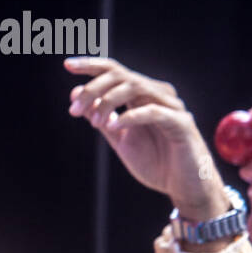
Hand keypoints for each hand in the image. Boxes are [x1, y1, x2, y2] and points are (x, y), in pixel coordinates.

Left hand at [65, 57, 227, 220]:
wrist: (183, 187)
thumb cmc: (156, 161)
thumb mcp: (119, 138)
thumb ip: (100, 116)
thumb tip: (75, 93)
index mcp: (142, 96)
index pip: (115, 72)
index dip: (91, 65)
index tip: (67, 65)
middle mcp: (157, 95)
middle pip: (121, 76)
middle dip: (93, 89)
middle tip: (74, 110)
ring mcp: (171, 107)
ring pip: (136, 87)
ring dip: (108, 102)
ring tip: (94, 121)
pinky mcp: (182, 124)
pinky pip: (154, 112)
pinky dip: (130, 116)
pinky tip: (113, 126)